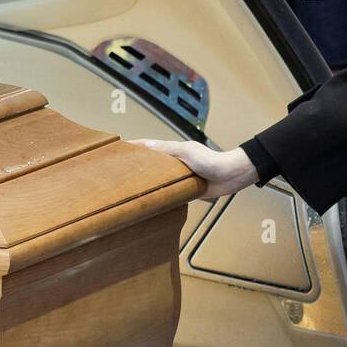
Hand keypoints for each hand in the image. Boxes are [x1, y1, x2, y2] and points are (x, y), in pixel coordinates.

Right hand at [127, 139, 259, 200]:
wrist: (230, 176)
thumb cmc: (210, 160)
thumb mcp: (186, 151)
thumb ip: (167, 149)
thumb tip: (144, 144)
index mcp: (173, 151)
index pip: (149, 147)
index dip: (135, 148)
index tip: (117, 151)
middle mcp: (174, 164)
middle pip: (152, 165)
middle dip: (137, 168)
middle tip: (118, 174)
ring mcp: (179, 177)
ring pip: (159, 180)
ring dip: (147, 183)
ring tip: (128, 189)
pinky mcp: (185, 190)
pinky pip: (169, 193)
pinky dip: (160, 196)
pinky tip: (149, 202)